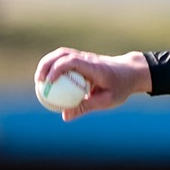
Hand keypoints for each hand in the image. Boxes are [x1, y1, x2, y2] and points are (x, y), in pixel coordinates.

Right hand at [34, 49, 152, 121]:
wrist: (130, 72)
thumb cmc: (120, 87)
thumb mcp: (106, 101)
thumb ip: (85, 107)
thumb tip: (64, 116)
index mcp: (94, 66)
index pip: (71, 62)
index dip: (57, 69)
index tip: (48, 82)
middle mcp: (87, 58)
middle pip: (62, 54)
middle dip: (46, 65)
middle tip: (38, 81)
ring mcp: (84, 56)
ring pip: (61, 54)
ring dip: (47, 63)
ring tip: (39, 80)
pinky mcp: (82, 59)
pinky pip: (64, 60)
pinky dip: (54, 67)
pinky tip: (47, 81)